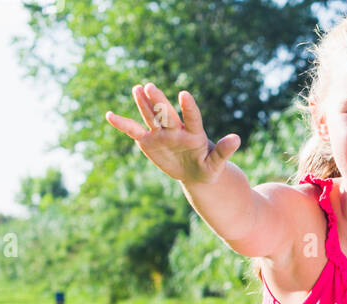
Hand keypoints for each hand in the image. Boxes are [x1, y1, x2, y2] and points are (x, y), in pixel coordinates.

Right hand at [105, 84, 240, 184]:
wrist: (194, 172)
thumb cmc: (208, 167)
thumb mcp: (217, 164)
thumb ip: (224, 151)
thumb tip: (237, 139)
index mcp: (194, 133)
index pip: (192, 117)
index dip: (188, 107)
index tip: (184, 95)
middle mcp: (176, 129)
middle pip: (167, 114)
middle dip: (159, 101)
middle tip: (151, 87)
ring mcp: (161, 133)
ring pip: (151, 117)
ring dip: (143, 104)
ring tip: (137, 89)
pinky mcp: (149, 141)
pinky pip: (134, 131)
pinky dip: (123, 124)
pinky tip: (109, 115)